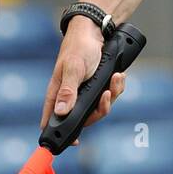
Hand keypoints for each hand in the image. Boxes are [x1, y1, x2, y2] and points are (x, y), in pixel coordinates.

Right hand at [40, 15, 126, 144]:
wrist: (94, 30)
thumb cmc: (78, 47)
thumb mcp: (73, 68)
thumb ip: (68, 91)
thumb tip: (60, 112)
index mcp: (57, 94)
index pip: (53, 120)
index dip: (62, 134)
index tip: (74, 143)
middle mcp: (71, 96)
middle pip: (85, 118)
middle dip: (100, 110)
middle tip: (106, 96)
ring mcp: (86, 92)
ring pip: (101, 107)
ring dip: (112, 95)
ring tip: (115, 79)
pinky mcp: (99, 86)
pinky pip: (111, 95)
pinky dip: (117, 87)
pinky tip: (119, 75)